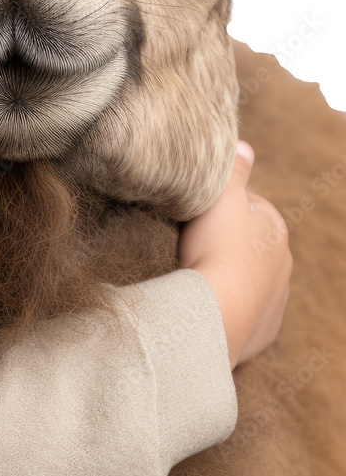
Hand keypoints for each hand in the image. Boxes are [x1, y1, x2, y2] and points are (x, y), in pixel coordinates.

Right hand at [178, 141, 291, 368]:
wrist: (214, 313)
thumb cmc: (216, 250)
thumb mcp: (220, 196)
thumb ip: (233, 169)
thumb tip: (244, 146)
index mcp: (275, 229)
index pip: (250, 207)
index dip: (222, 207)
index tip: (198, 213)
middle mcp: (283, 264)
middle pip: (250, 245)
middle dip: (227, 242)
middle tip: (193, 242)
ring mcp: (275, 299)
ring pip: (250, 279)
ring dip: (229, 275)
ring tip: (197, 274)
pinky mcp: (263, 329)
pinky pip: (245, 312)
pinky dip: (230, 306)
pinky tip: (208, 302)